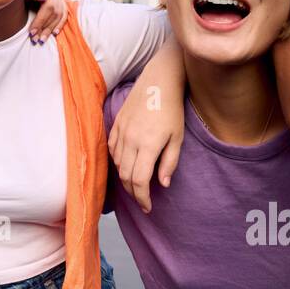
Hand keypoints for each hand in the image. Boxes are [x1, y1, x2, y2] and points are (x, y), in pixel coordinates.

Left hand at [23, 0, 66, 43]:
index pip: (48, 7)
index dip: (40, 21)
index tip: (31, 32)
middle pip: (54, 13)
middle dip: (44, 28)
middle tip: (34, 39)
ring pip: (59, 16)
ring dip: (50, 29)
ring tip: (41, 40)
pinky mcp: (61, 2)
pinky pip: (64, 15)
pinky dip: (60, 25)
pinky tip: (54, 33)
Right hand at [108, 38, 185, 213]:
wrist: (159, 81)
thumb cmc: (172, 109)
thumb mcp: (178, 138)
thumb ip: (169, 162)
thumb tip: (161, 184)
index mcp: (147, 145)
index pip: (139, 181)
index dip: (142, 198)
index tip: (148, 207)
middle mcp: (130, 140)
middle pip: (125, 176)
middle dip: (133, 192)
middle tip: (143, 200)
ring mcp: (121, 131)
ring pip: (117, 164)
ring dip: (125, 178)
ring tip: (136, 184)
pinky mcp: (116, 124)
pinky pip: (112, 150)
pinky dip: (117, 162)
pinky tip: (126, 165)